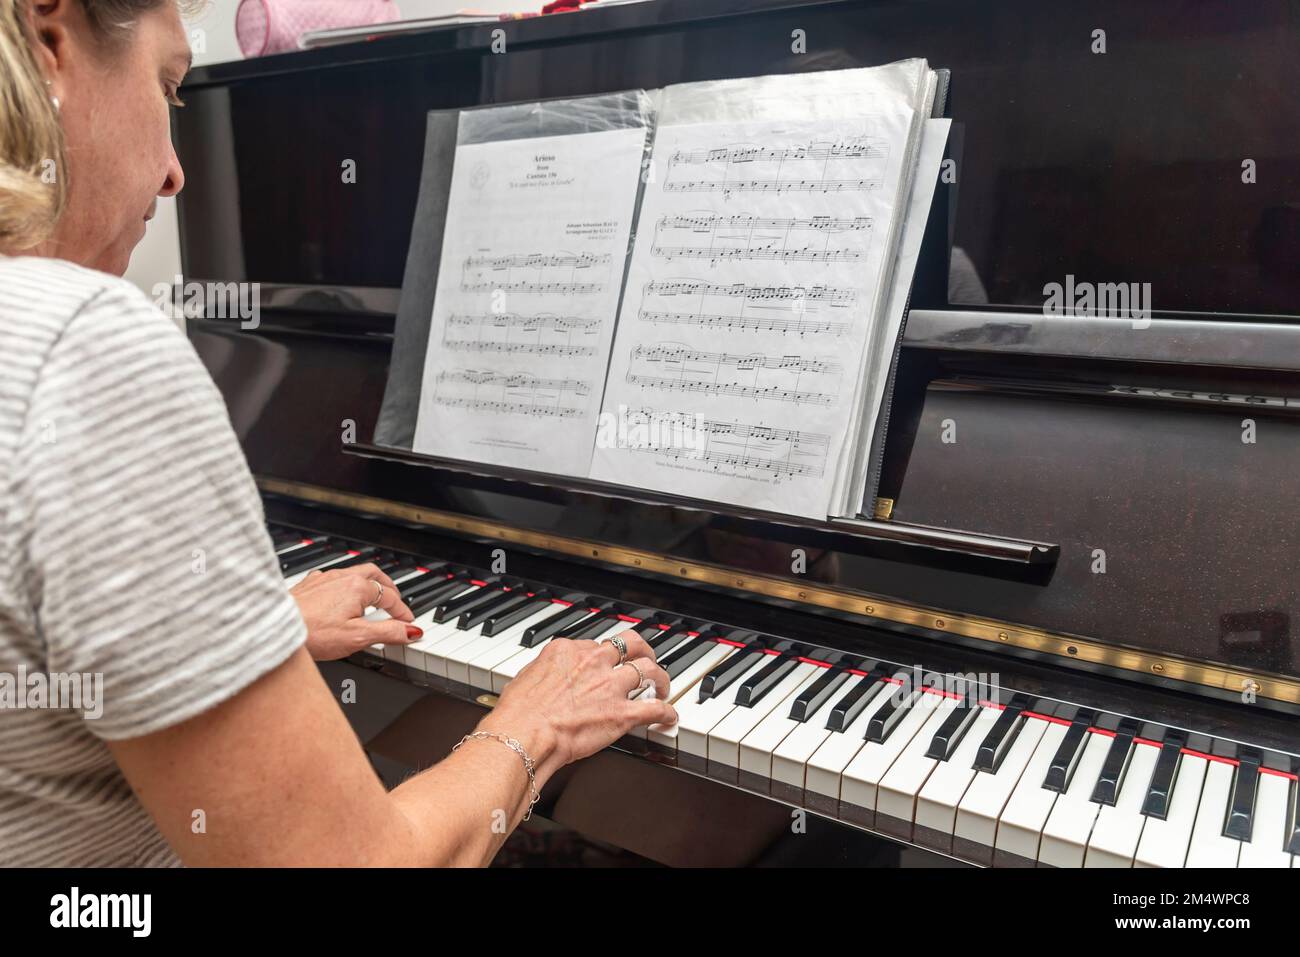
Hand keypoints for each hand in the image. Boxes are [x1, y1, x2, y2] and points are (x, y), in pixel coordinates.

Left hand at [290, 563, 418, 660]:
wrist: (274, 630)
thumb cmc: (311, 634)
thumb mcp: (358, 637)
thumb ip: (388, 633)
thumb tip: (411, 631)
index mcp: (357, 587)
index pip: (389, 597)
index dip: (402, 612)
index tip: (408, 624)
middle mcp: (341, 577)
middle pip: (374, 574)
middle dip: (388, 587)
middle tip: (396, 601)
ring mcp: (323, 579)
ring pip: (353, 574)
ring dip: (367, 584)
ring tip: (371, 598)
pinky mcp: (308, 585)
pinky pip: (333, 579)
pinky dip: (345, 587)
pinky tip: (339, 598)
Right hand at [483, 630, 676, 779]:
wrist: (524, 735)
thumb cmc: (517, 714)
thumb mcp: (524, 678)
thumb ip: (542, 672)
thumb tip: (543, 677)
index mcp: (568, 651)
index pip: (596, 644)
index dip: (604, 656)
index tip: (606, 664)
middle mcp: (593, 662)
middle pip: (630, 645)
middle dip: (643, 651)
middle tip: (646, 659)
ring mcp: (610, 686)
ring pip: (648, 670)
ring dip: (659, 678)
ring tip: (662, 686)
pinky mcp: (621, 713)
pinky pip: (654, 708)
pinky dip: (666, 712)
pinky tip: (669, 716)